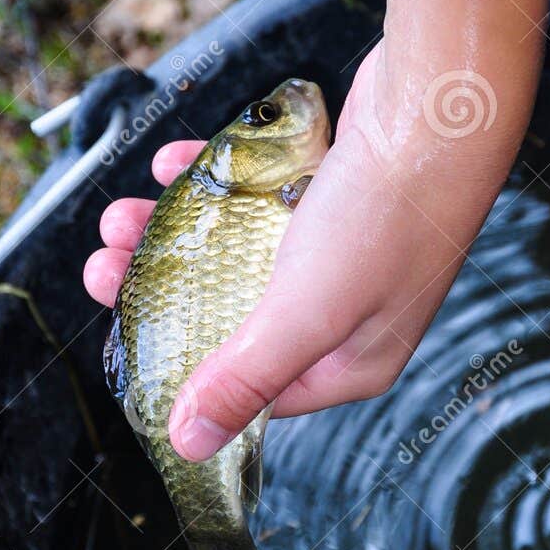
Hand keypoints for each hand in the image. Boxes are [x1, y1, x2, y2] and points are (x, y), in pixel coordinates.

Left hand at [85, 0, 549, 460]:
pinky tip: (176, 162)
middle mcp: (345, 311)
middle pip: (231, 312)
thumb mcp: (305, 312)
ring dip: (173, 230)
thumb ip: (245, 377)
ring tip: (123, 213)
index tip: (126, 334)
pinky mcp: (333, 187)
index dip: (183, 366)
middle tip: (107, 264)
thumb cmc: (386, 216)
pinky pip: (255, 193)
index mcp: (350, 360)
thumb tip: (189, 443)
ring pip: (234, 248)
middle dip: (162, 287)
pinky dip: (213, 180)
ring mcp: (341, 247)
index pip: (252, 389)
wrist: (442, 106)